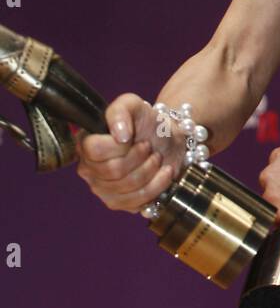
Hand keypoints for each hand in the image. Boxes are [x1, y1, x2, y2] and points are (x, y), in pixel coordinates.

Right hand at [75, 93, 184, 212]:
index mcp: (85, 145)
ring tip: (156, 157)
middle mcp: (88, 169)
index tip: (133, 136)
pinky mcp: (119, 203)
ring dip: (150, 168)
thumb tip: (119, 135)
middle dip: (139, 156)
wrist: (166, 140)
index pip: (94, 150)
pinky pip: (138, 200)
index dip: (119, 145)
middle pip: (113, 170)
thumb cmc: (146, 122)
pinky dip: (157, 184)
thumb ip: (119, 111)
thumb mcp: (132, 104)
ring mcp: (102, 189)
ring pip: (127, 186)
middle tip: (148, 146)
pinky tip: (163, 172)